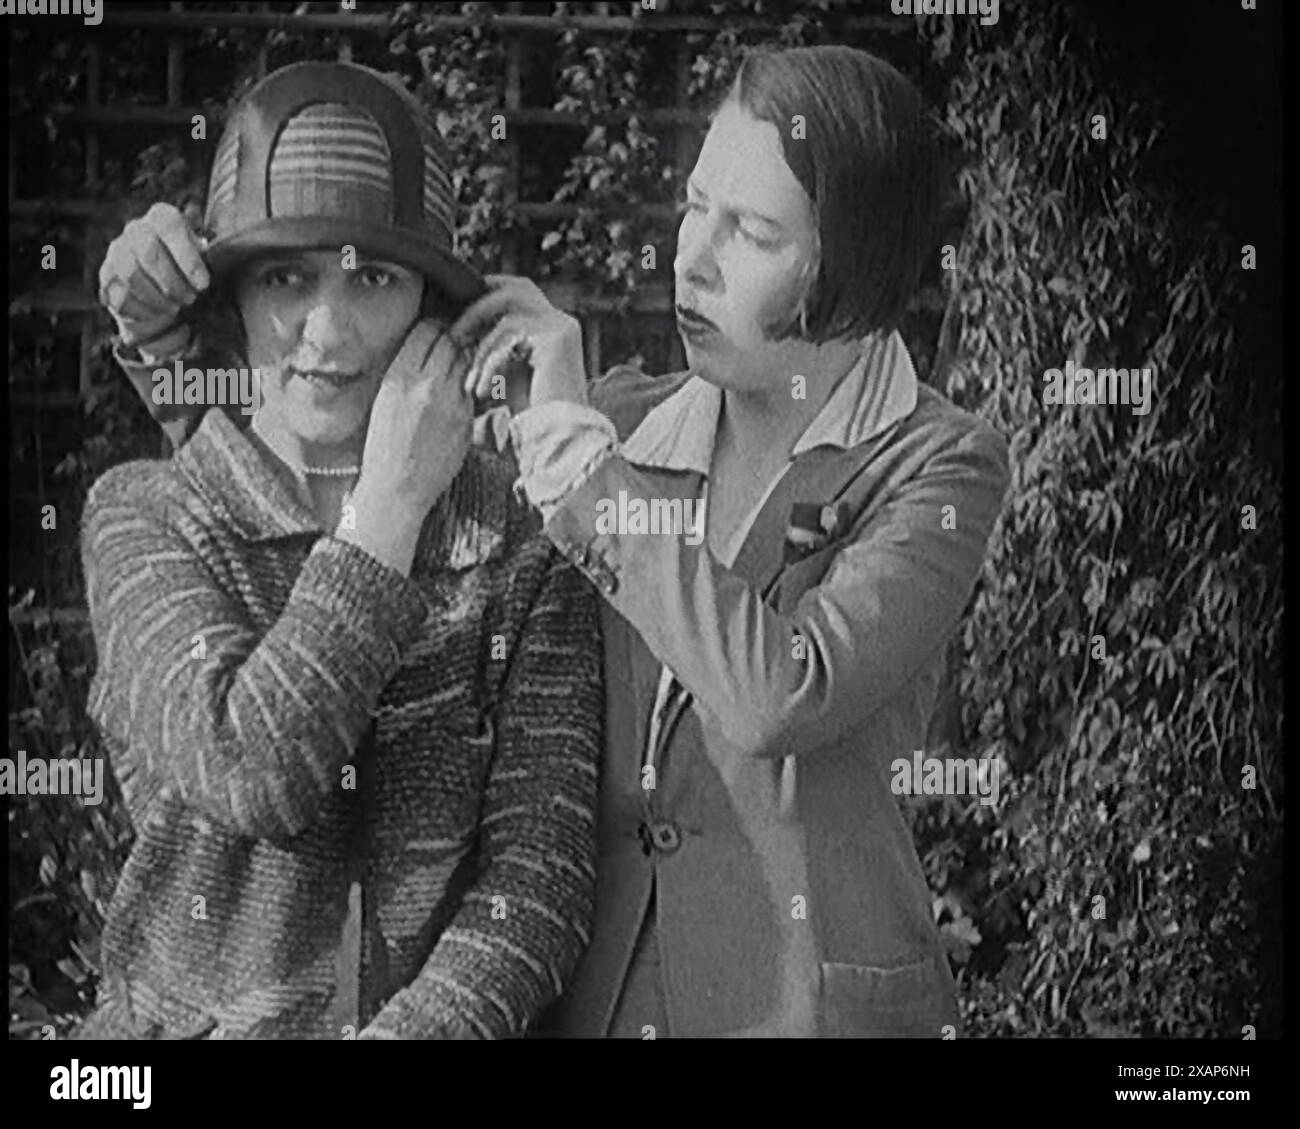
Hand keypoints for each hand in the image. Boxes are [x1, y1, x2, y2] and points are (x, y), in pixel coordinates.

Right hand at [99, 202, 209, 350]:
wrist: (166, 296)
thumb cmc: (193, 275)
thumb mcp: (207, 263)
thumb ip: (211, 257)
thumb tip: (216, 257)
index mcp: (164, 218)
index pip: (170, 224)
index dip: (187, 256)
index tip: (203, 284)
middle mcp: (136, 230)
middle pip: (148, 251)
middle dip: (172, 282)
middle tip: (190, 300)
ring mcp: (117, 252)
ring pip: (131, 273)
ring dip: (157, 297)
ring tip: (175, 309)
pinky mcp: (107, 278)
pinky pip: (119, 295)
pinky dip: (142, 311)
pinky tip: (158, 316)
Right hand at [355, 319, 473, 519]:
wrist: (397, 489)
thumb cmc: (383, 447)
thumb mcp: (384, 399)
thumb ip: (405, 370)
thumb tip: (426, 347)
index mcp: (400, 377)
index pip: (427, 331)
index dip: (433, 326)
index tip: (435, 330)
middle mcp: (428, 385)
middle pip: (452, 342)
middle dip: (452, 338)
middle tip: (450, 341)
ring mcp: (452, 403)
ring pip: (467, 363)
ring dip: (463, 360)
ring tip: (455, 365)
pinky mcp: (467, 421)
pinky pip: (472, 391)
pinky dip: (467, 387)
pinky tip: (457, 394)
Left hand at [451, 275, 587, 411]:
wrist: (556, 442)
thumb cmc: (529, 417)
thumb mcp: (504, 376)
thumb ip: (490, 350)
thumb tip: (455, 328)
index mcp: (552, 328)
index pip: (518, 292)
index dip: (487, 296)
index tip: (458, 322)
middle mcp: (562, 323)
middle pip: (515, 287)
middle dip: (478, 307)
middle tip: (453, 336)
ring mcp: (562, 327)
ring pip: (507, 311)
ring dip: (480, 345)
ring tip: (469, 381)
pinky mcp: (557, 338)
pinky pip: (510, 332)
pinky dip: (489, 361)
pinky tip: (482, 390)